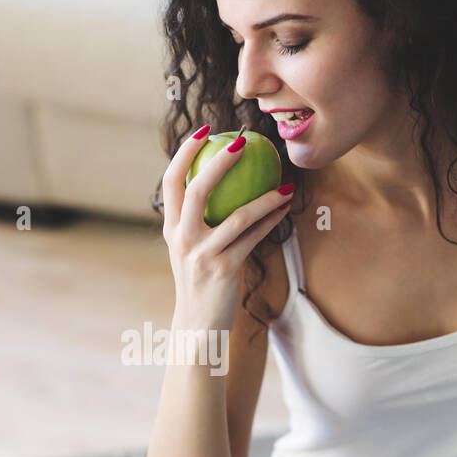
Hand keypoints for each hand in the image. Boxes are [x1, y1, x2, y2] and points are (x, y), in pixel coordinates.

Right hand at [161, 124, 294, 330]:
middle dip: (219, 161)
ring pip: (236, 216)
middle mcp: (182, 238)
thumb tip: (215, 184)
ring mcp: (203, 255)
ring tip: (283, 182)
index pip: (171, 181)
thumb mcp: (189, 250)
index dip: (184, 153)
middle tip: (242, 141)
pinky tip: (285, 207)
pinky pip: (253, 238)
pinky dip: (271, 221)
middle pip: (198, 189)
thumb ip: (196, 222)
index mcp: (171, 229)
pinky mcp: (225, 269)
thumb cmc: (200, 283)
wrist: (198, 326)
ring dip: (265, 197)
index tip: (203, 131)